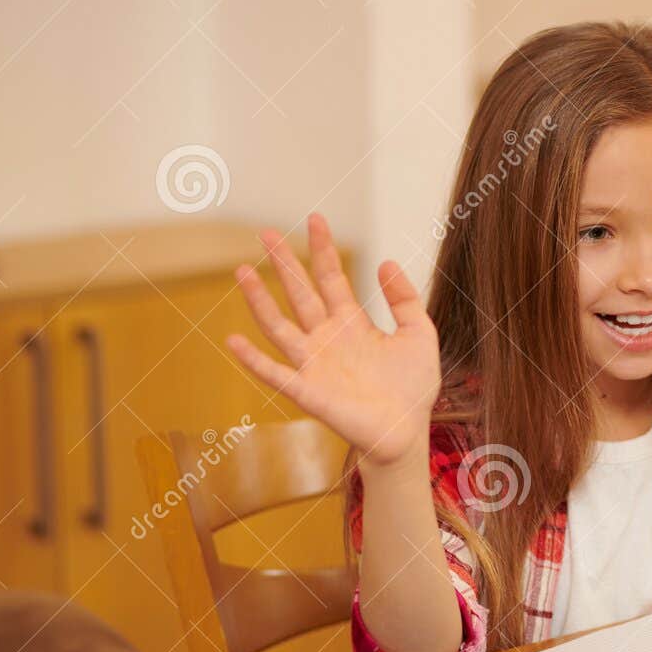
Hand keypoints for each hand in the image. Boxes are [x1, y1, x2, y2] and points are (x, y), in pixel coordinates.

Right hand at [225, 213, 439, 468]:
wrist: (408, 433)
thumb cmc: (413, 388)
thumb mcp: (418, 333)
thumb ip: (404, 299)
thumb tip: (385, 261)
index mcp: (352, 323)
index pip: (331, 277)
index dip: (323, 249)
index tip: (315, 218)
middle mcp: (327, 338)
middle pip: (300, 293)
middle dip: (284, 263)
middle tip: (265, 232)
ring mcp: (314, 364)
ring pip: (279, 325)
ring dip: (259, 300)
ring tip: (242, 271)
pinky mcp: (308, 392)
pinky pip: (275, 373)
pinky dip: (252, 359)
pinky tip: (232, 340)